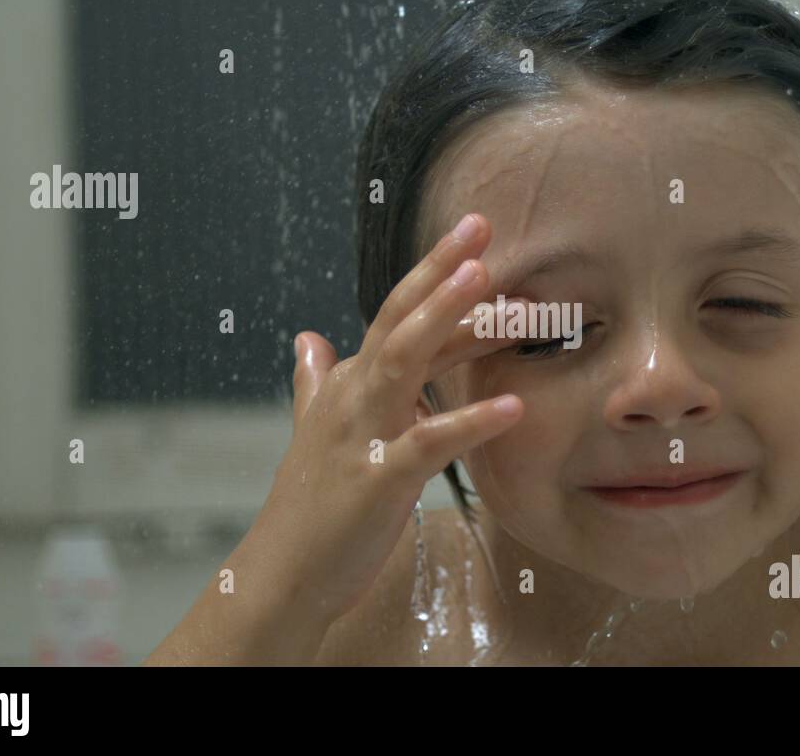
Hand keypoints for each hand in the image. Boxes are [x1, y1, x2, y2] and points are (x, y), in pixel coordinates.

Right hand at [261, 213, 523, 628]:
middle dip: (439, 271)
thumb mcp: (314, 432)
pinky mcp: (380, 479)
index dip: (432, 275)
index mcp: (350, 384)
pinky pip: (430, 443)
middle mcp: (354, 396)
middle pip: (399, 319)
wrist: (285, 573)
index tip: (474, 237)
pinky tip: (513, 407)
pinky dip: (471, 422)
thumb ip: (314, 382)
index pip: (395, 316)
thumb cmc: (312, 505)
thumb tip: (307, 338)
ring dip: (446, 318)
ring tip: (489, 284)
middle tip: (481, 226)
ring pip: (404, 361)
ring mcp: (364, 434)